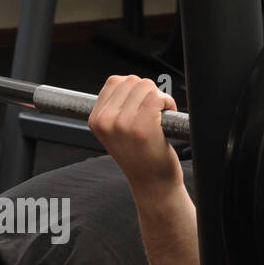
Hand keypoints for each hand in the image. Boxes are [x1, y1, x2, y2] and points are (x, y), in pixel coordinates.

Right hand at [88, 75, 182, 193]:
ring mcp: (122, 124)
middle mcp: (105, 121)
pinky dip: (168, 103)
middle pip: (132, 81)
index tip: (138, 108)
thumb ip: (115, 106)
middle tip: (152, 114)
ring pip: (146, 86)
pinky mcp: (142, 127)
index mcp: (95, 120)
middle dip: (147, 92)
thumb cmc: (140, 156)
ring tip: (158, 117)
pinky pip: (157, 97)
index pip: (114, 81)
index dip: (134, 90)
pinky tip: (166, 118)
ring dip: (159, 98)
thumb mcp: (115, 132)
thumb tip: (127, 80)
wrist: (152, 183)